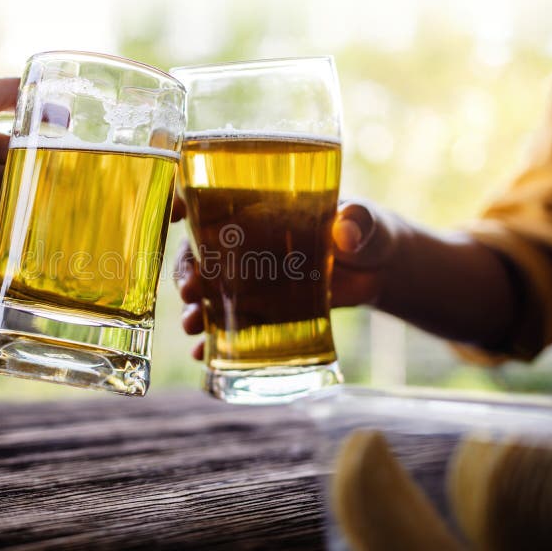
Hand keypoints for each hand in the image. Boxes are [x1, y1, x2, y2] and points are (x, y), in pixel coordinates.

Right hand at [172, 199, 401, 359]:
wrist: (379, 271)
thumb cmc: (367, 231)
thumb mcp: (366, 222)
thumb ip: (358, 221)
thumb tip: (345, 232)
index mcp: (261, 209)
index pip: (211, 197)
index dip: (184, 199)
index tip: (173, 212)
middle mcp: (246, 243)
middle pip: (199, 251)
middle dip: (185, 270)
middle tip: (190, 289)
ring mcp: (251, 279)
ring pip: (208, 290)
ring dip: (192, 308)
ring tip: (191, 325)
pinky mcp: (263, 310)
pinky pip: (230, 324)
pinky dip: (212, 340)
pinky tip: (201, 353)